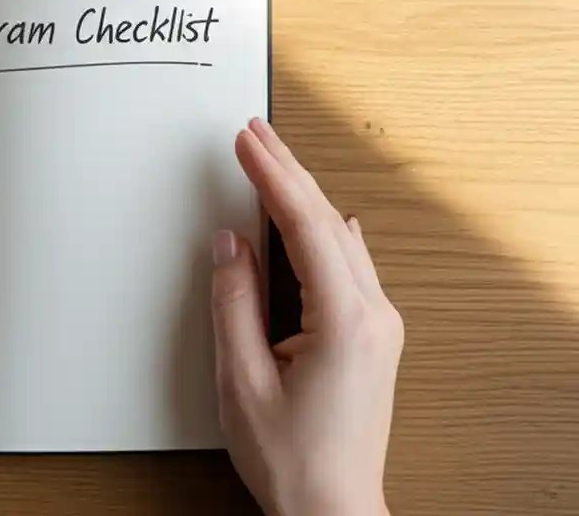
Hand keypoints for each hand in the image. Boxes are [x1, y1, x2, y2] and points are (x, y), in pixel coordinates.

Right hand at [212, 119, 403, 515]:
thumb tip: (230, 246)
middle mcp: (373, 315)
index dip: (273, 176)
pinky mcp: (373, 335)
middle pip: (328, 221)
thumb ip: (233, 304)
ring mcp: (379, 324)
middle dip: (288, 172)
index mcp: (344, 321)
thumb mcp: (240, 380)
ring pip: (340, 238)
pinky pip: (348, 263)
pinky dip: (319, 230)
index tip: (247, 141)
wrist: (332, 508)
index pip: (306, 225)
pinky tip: (310, 218)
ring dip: (303, 198)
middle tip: (255, 133)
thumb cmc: (291, 458)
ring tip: (269, 164)